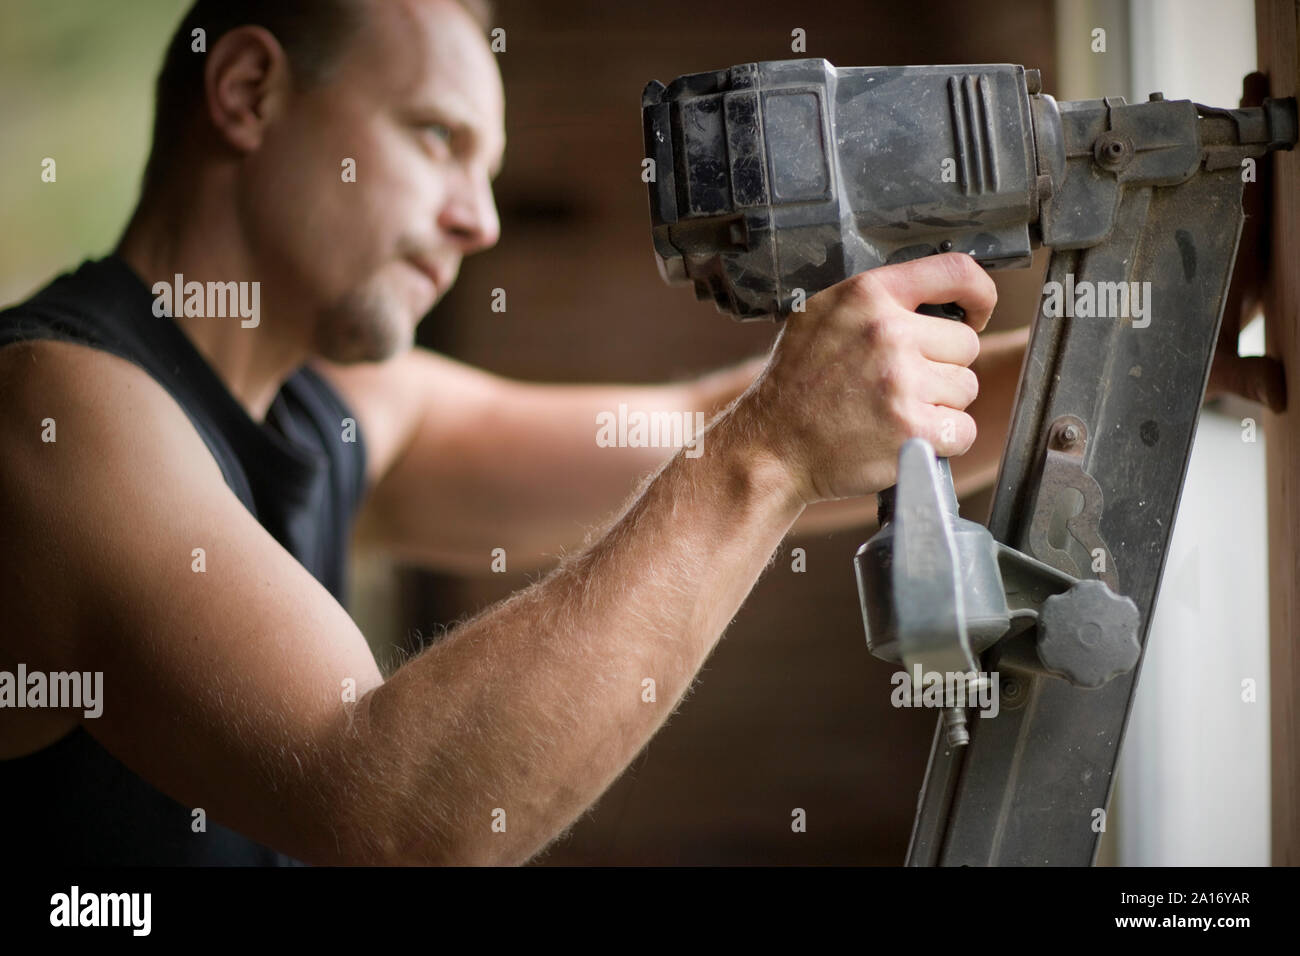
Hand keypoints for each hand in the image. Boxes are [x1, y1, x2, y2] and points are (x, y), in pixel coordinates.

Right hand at [731, 252, 997, 503]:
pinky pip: (963, 430)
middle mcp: (888, 332)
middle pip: (965, 344)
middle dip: (942, 367)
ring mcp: (902, 382)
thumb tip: (935, 299)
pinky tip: (906, 437)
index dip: (979, 296)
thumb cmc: (795, 385)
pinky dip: (943, 441)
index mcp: (867, 295)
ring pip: (966, 388)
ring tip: (894, 411)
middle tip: (900, 384)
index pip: (956, 272)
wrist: (771, 448)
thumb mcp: (821, 317)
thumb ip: (874, 301)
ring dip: (941, 405)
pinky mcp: (912, 430)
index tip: (974, 315)